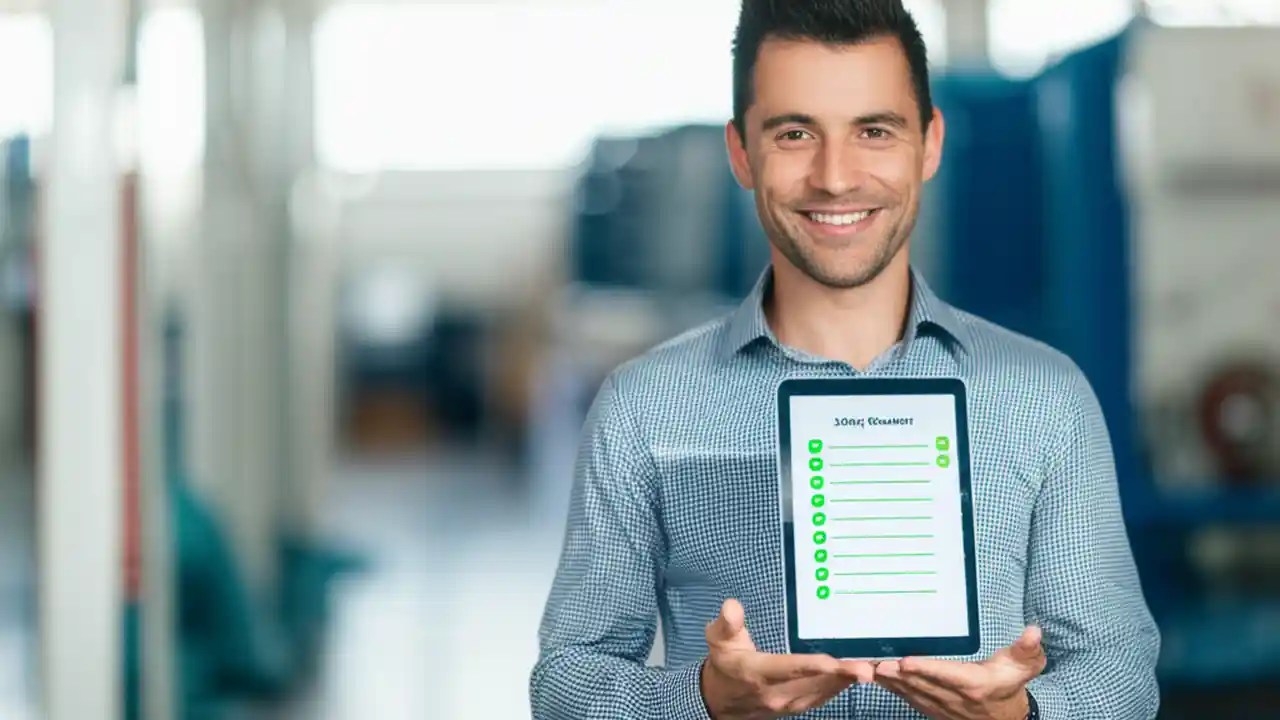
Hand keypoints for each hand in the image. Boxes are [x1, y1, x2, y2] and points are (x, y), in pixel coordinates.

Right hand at [701, 599, 873, 718]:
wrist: (719, 702)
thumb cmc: (723, 663)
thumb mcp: (717, 640)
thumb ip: (727, 624)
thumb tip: (732, 606)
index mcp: (757, 672)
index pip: (789, 668)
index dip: (813, 666)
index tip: (837, 662)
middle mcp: (776, 692)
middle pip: (814, 683)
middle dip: (843, 675)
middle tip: (870, 666)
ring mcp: (788, 703)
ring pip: (823, 692)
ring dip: (847, 681)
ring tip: (872, 666)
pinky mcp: (797, 707)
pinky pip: (823, 697)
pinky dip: (841, 686)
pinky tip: (856, 676)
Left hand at [873, 626, 1046, 719]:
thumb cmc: (1010, 685)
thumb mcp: (1024, 666)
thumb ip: (1027, 649)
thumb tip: (1033, 631)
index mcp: (974, 684)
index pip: (947, 675)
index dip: (926, 669)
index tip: (906, 661)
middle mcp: (954, 698)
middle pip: (922, 684)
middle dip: (897, 674)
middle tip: (875, 661)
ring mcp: (941, 706)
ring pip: (911, 693)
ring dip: (889, 682)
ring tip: (867, 667)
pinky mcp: (932, 709)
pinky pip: (908, 699)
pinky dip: (892, 689)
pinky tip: (875, 677)